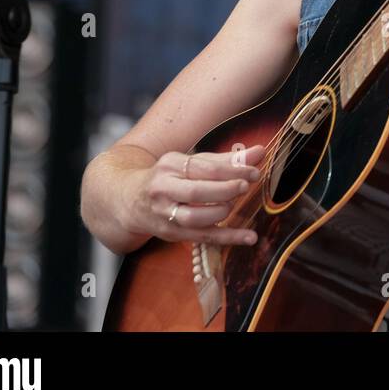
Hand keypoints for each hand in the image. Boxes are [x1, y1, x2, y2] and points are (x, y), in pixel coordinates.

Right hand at [127, 145, 264, 245]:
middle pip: (196, 192)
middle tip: (244, 187)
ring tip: (234, 204)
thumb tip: (260, 151)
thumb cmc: (169, 177)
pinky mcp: (170, 233)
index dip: (231, 170)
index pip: (203, 168)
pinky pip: (202, 238)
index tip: (253, 172)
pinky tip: (249, 236)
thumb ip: (227, 159)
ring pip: (195, 218)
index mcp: (170, 166)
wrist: (128, 199)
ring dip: (221, 212)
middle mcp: (163, 189)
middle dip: (225, 190)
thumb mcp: (191, 162)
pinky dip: (228, 238)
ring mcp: (165, 214)